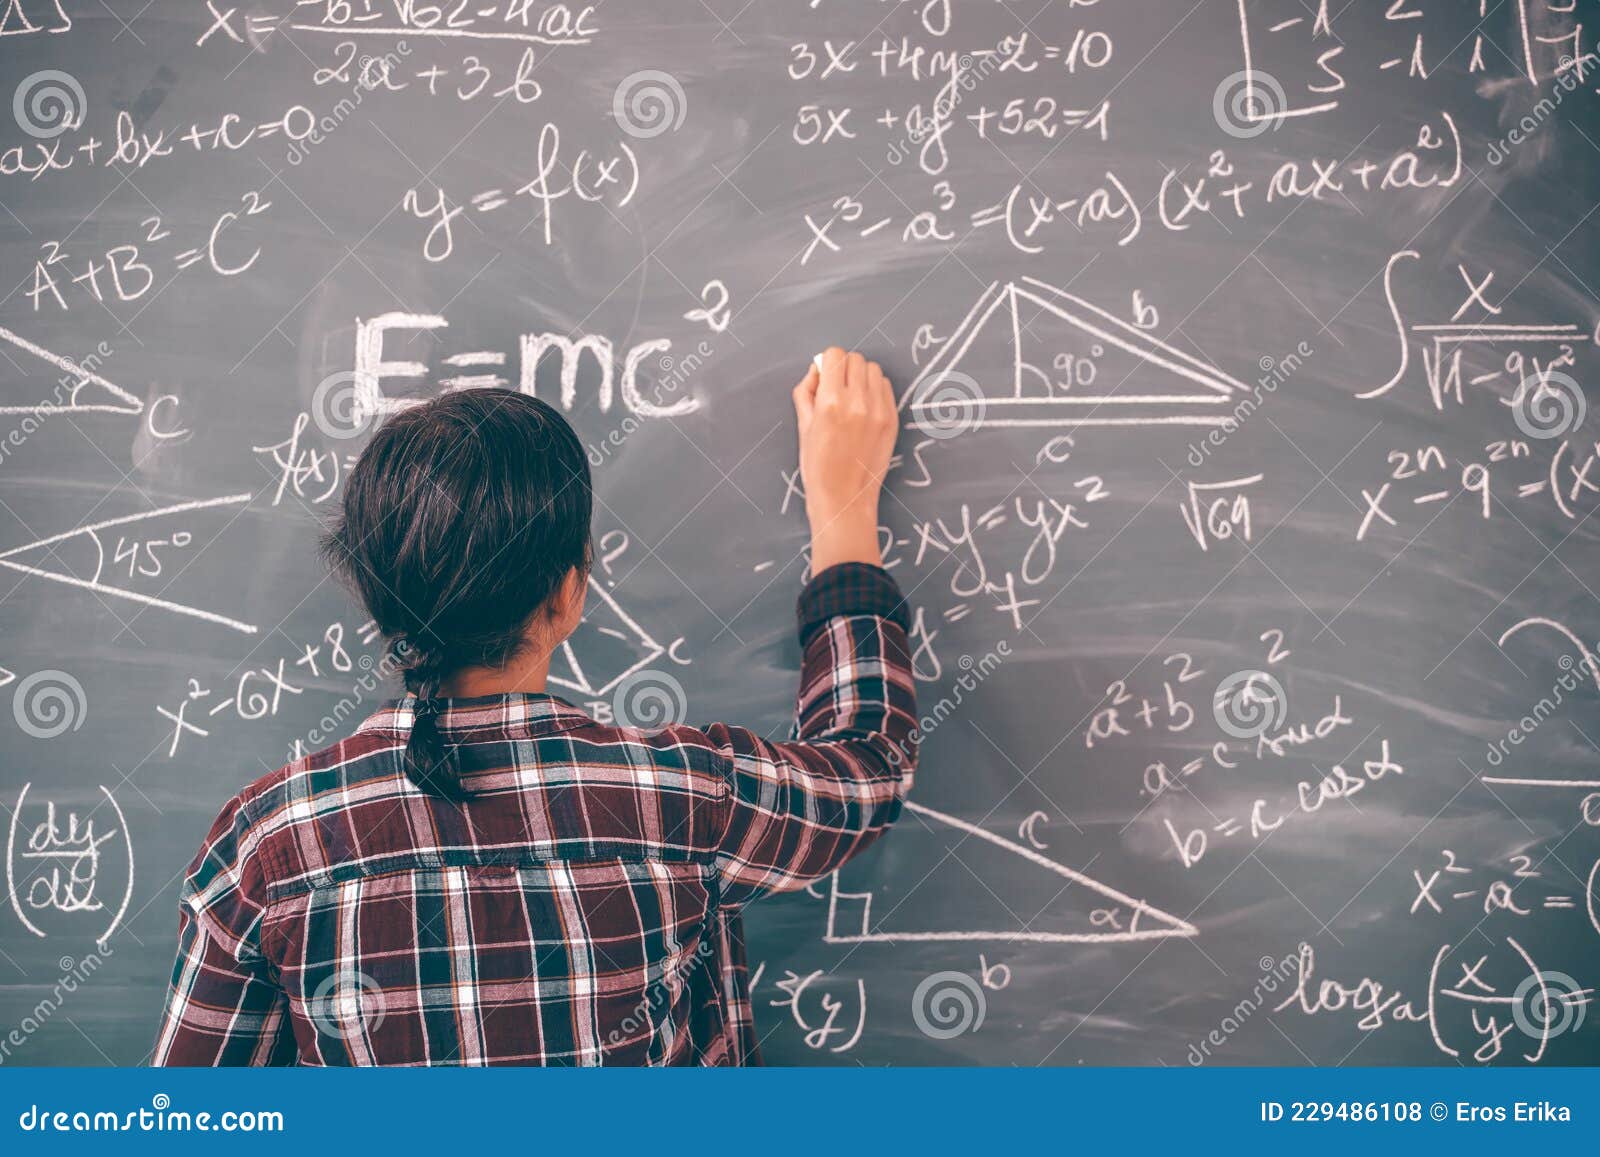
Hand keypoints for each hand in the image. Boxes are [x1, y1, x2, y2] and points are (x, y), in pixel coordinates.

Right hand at [792, 348, 896, 573]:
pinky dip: (875, 389)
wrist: (845, 499)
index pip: (834, 355)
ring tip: (852, 397)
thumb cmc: (818, 467)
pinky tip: (865, 407)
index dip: (826, 363)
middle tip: (837, 387)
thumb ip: (807, 392)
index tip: (824, 376)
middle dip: (843, 368)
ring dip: (861, 376)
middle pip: (855, 359)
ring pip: (873, 369)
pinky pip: (886, 387)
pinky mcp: (892, 419)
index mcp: (830, 403)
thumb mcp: (802, 427)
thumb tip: (817, 369)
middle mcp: (857, 402)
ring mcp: (878, 411)